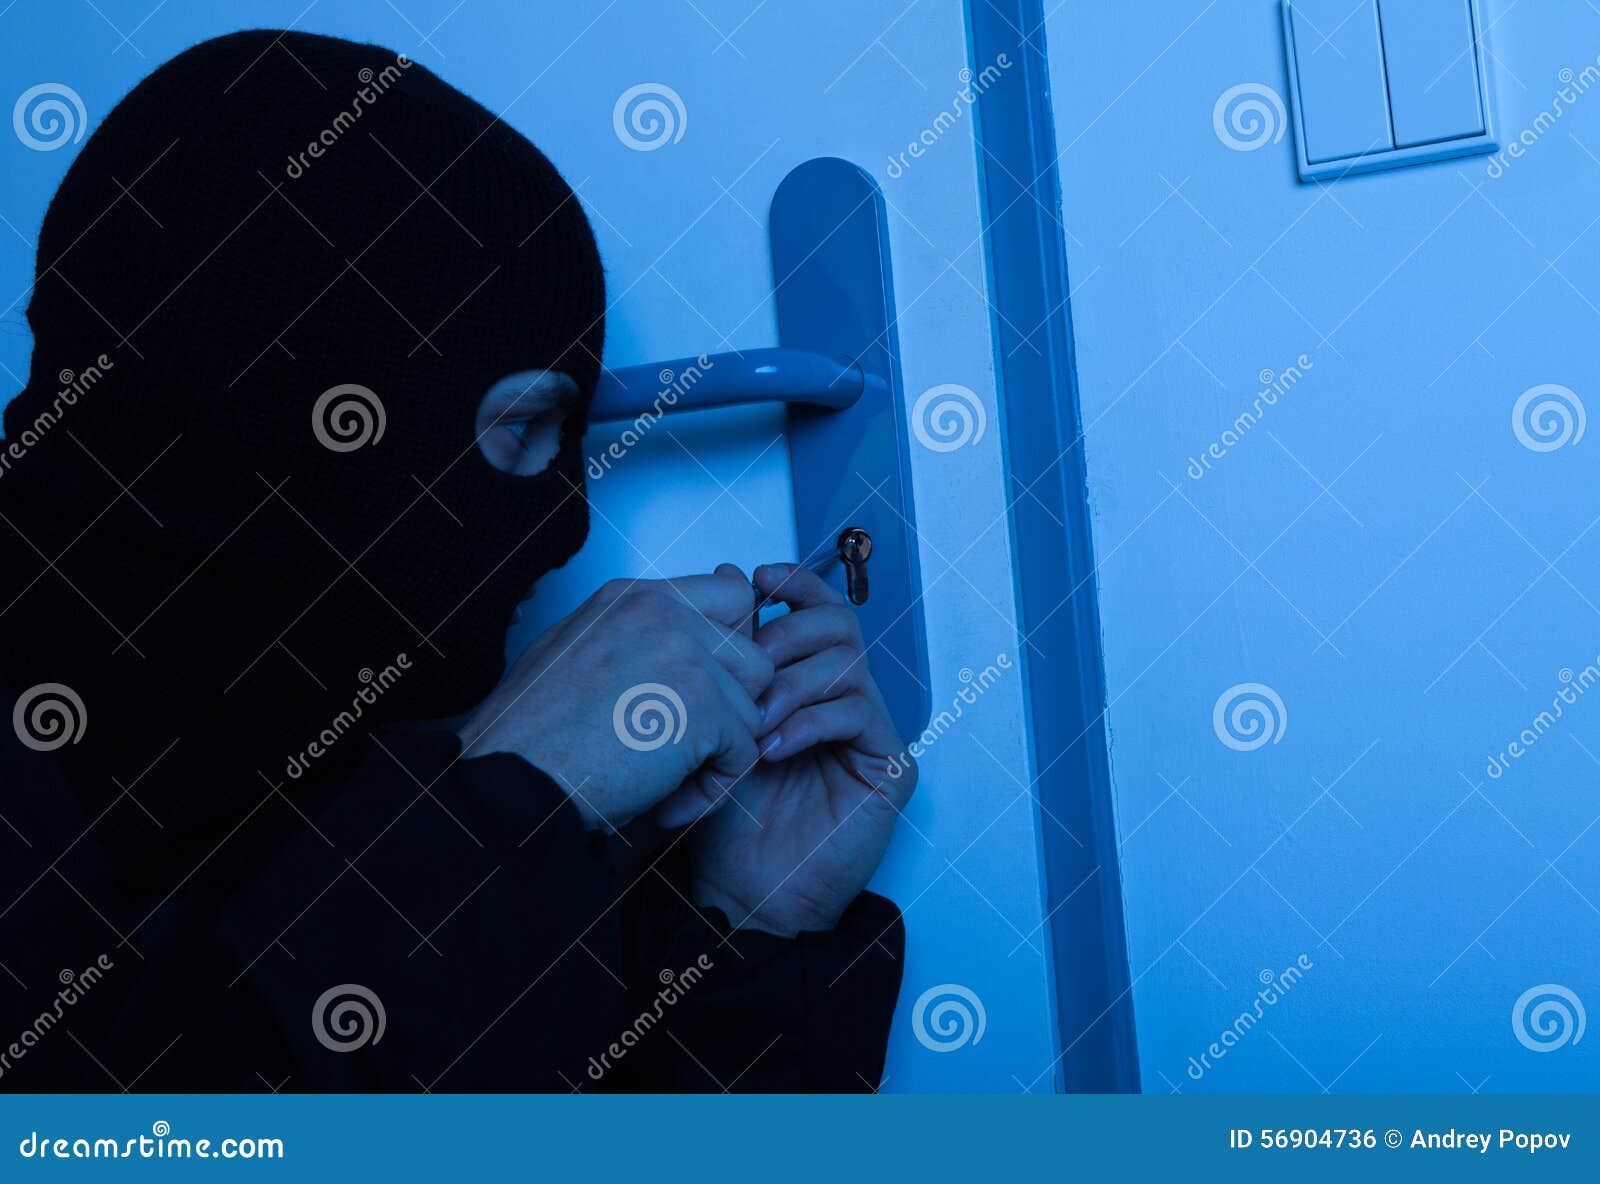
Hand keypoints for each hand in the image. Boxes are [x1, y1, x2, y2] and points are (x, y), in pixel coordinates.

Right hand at [457, 569, 773, 829]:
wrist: (511, 782)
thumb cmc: (530, 734)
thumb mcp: (578, 652)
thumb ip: (640, 633)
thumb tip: (692, 620)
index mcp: (635, 598)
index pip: (733, 594)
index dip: (733, 648)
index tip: (705, 692)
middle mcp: (665, 615)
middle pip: (755, 656)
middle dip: (732, 708)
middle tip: (687, 747)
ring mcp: (687, 656)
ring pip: (753, 707)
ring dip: (721, 752)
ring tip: (670, 781)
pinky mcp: (703, 707)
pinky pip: (745, 752)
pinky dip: (715, 788)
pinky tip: (670, 802)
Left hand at [688, 562, 915, 935]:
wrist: (743, 892)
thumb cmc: (727, 816)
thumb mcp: (717, 724)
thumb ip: (729, 654)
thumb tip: (728, 571)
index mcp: (810, 683)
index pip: (819, 612)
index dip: (796, 585)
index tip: (758, 578)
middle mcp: (847, 700)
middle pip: (839, 626)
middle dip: (786, 635)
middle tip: (748, 666)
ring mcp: (871, 732)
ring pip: (848, 663)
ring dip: (791, 683)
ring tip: (753, 721)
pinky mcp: (889, 767)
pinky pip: (857, 714)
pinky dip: (808, 722)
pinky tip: (773, 749)